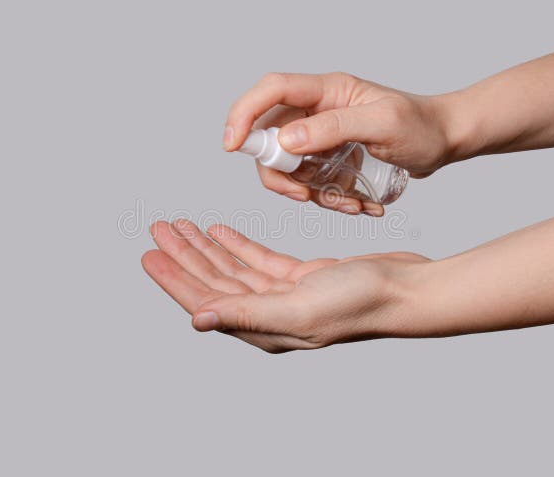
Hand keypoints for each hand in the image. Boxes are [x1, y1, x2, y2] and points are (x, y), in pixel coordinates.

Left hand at [141, 219, 430, 352]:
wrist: (404, 288)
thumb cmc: (360, 302)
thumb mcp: (300, 308)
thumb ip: (247, 314)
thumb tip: (197, 320)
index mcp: (262, 327)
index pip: (205, 301)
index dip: (174, 279)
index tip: (149, 254)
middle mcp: (268, 315)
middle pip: (214, 282)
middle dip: (184, 255)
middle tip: (159, 229)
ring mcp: (284, 296)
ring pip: (232, 268)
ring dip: (206, 246)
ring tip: (181, 225)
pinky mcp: (300, 278)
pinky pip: (258, 260)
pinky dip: (237, 244)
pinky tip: (220, 230)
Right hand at [222, 72, 461, 214]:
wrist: (446, 140)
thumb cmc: (422, 126)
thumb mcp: (382, 124)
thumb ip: (334, 128)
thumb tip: (285, 140)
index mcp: (327, 90)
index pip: (271, 90)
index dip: (244, 114)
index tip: (233, 146)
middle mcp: (317, 109)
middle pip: (270, 136)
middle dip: (278, 172)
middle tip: (303, 195)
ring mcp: (321, 133)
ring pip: (287, 164)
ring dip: (307, 190)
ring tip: (346, 204)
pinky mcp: (329, 155)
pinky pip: (310, 178)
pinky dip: (325, 197)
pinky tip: (357, 204)